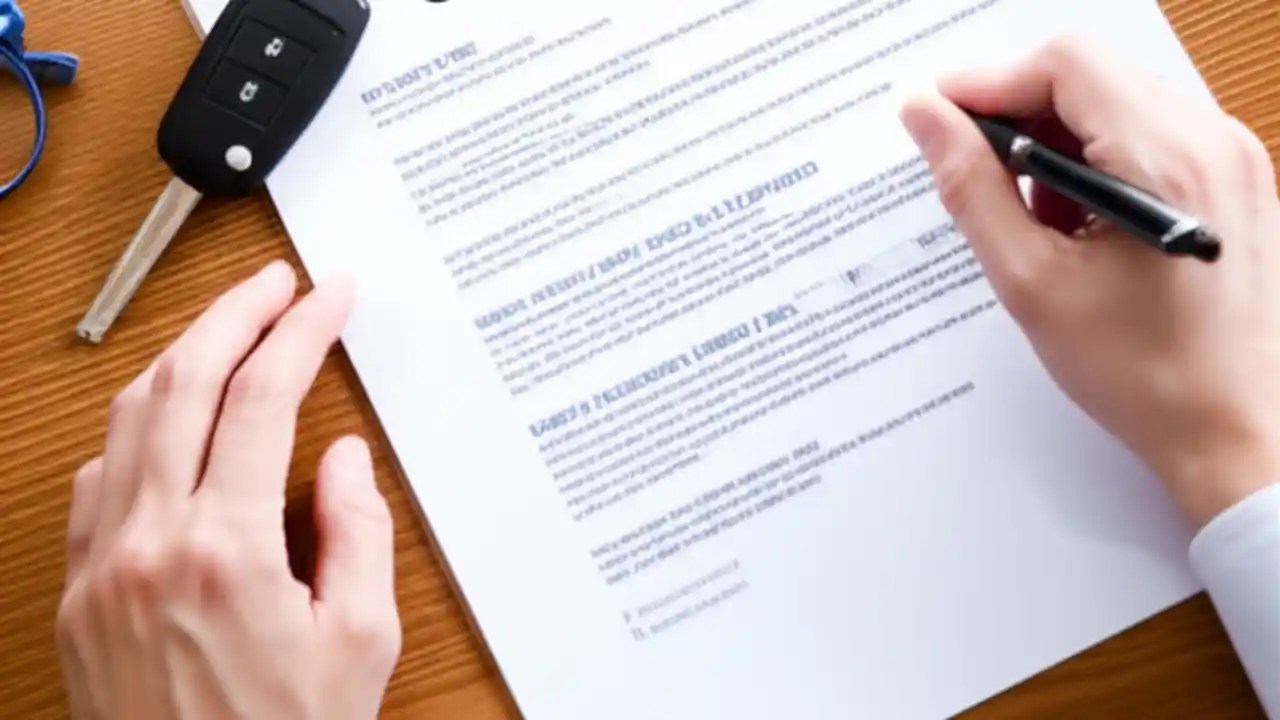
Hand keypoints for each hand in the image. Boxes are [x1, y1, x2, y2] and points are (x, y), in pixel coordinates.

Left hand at [56, 261, 401, 718]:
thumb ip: (357, 533)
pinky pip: (96, 480)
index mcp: (227, 551)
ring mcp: (102, 566)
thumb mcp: (361, 641)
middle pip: (183, 382)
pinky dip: (135, 429)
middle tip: (275, 283)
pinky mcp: (79, 592)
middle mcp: (149, 544)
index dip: (300, 330)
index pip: (263, 397)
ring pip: (127, 419)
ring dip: (180, 357)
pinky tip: (168, 423)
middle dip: (233, 313)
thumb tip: (344, 458)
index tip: (328, 296)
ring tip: (227, 330)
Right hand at [899, 36, 1279, 527]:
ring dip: (1056, 141)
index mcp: (1167, 161)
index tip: (940, 119)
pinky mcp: (1229, 177)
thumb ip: (971, 188)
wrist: (1231, 427)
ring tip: (1035, 218)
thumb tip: (927, 120)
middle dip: (1019, 114)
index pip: (1064, 65)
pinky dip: (1095, 159)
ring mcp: (1228, 156)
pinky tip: (1074, 223)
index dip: (989, 83)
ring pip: (1114, 100)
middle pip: (1089, 75)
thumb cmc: (1144, 373)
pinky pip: (1147, 133)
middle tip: (977, 174)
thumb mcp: (1032, 281)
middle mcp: (1211, 141)